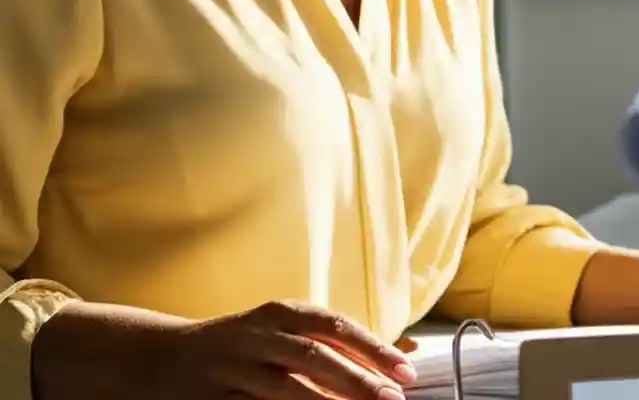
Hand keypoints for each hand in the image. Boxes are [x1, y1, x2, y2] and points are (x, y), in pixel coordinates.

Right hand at [31, 299, 415, 399]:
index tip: (405, 370)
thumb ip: (343, 342)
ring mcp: (236, 367)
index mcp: (284, 313)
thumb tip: (408, 348)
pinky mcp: (218, 398)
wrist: (164, 356)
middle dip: (356, 379)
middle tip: (391, 398)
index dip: (373, 348)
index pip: (337, 327)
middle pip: (315, 356)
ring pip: (286, 387)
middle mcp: (260, 334)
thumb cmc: (247, 343)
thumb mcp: (291, 330)